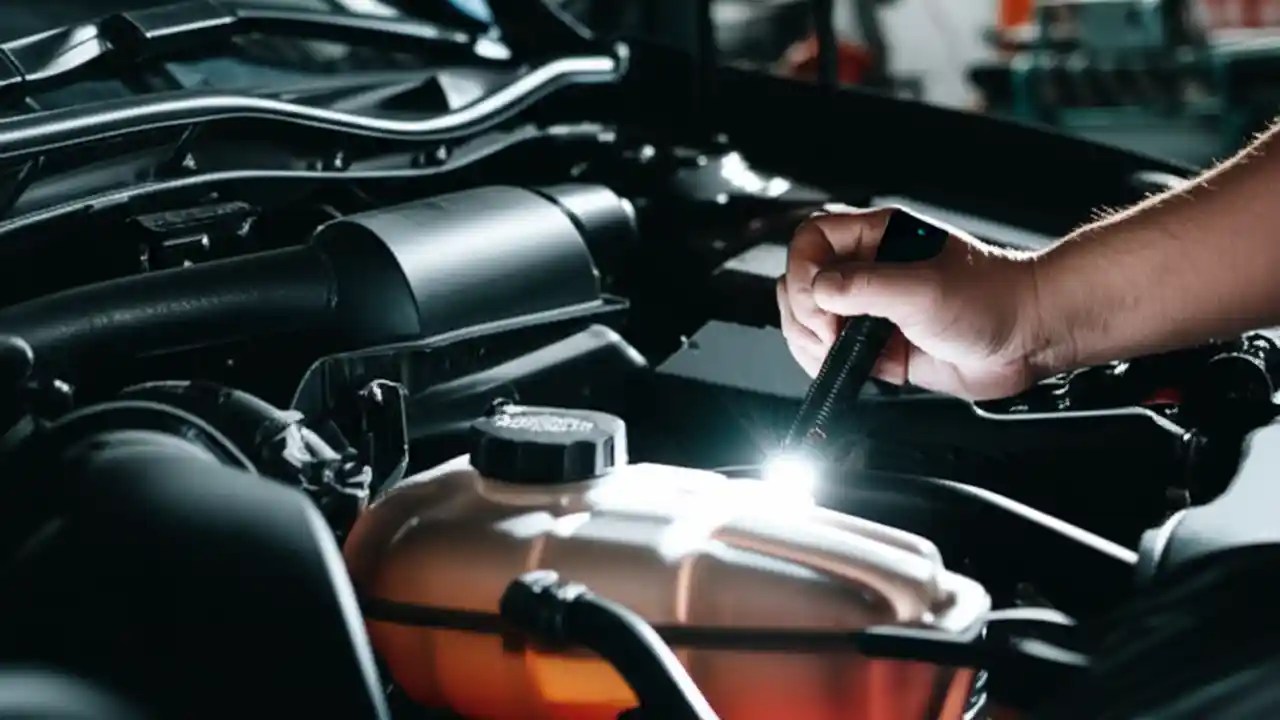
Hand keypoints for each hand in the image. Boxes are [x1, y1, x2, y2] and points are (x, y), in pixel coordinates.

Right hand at [776, 206, 1049, 400]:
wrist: (1024, 339)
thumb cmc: (991, 299)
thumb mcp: (923, 289)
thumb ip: (865, 287)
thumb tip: (820, 292)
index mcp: (876, 237)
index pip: (811, 238)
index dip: (803, 270)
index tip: (821, 301)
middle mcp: (868, 269)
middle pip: (800, 279)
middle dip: (803, 311)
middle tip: (830, 331)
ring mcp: (869, 307)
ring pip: (809, 318)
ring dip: (808, 339)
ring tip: (834, 350)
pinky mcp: (875, 343)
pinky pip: (830, 351)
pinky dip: (824, 362)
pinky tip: (843, 365)